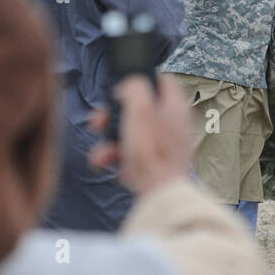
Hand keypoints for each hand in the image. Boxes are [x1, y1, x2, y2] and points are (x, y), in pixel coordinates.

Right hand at [88, 74, 192, 192]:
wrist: (160, 194)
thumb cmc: (152, 153)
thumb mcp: (139, 110)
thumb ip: (134, 88)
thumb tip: (129, 86)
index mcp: (175, 106)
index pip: (161, 80)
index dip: (139, 81)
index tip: (121, 91)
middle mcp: (173, 123)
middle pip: (140, 109)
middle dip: (113, 116)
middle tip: (99, 123)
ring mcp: (165, 144)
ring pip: (131, 133)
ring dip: (109, 141)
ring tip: (101, 153)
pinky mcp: (156, 163)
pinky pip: (132, 154)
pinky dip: (116, 158)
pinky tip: (107, 164)